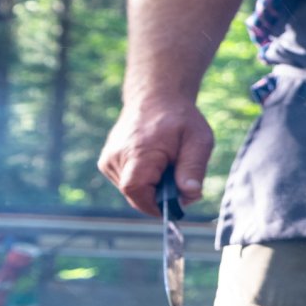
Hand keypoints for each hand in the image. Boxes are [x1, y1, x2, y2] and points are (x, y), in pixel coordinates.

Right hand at [99, 103, 214, 216]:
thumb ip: (194, 168)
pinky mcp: (107, 162)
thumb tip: (190, 194)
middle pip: (136, 194)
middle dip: (160, 197)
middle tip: (181, 182)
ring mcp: (108, 160)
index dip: (154, 205)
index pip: (135, 190)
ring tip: (168, 166)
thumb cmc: (180, 119)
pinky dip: (145, 181)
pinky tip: (156, 164)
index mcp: (138, 151)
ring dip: (153, 188)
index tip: (176, 206)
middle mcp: (116, 157)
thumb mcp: (199, 140)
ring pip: (132, 191)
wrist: (155, 99)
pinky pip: (127, 183)